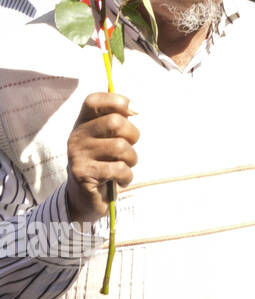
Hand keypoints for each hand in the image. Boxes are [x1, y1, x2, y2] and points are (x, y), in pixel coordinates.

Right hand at [65, 94, 138, 223]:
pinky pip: (119, 169)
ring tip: (124, 166)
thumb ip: (119, 121)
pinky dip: (127, 176)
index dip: (118, 101)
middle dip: (133, 136)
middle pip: (115, 122)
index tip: (135, 112)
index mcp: (83, 123)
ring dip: (131, 159)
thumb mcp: (110, 139)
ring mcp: (77, 154)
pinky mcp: (82, 173)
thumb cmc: (105, 163)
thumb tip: (135, 108)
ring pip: (121, 147)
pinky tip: (119, 180)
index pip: (94, 100)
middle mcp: (76, 136)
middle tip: (129, 149)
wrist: (86, 198)